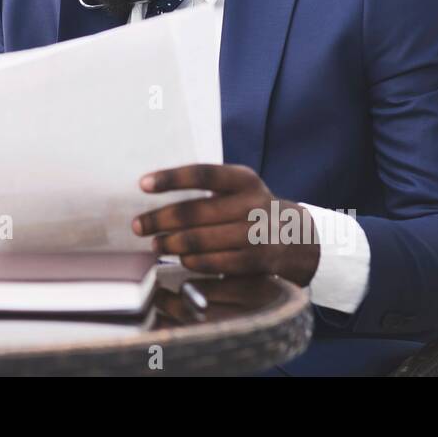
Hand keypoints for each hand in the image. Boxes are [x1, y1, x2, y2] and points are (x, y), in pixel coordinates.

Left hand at [132, 164, 319, 286]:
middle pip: (195, 211)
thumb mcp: (239, 191)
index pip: (202, 174)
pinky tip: (181, 260)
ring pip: (202, 240)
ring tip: (154, 244)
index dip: (171, 178)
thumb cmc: (251, 210)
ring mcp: (257, 233)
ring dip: (172, 243)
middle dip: (160, 219)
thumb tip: (154, 192)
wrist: (298, 237)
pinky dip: (194, 262)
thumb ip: (207, 189)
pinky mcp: (259, 260)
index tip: (142, 184)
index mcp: (244, 179)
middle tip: (138, 225)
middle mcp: (252, 203)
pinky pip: (216, 262)